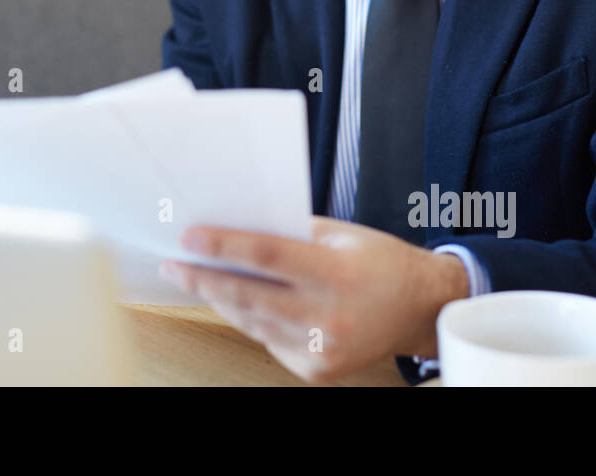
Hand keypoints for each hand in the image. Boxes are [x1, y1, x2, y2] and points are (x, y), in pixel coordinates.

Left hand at [159, 216, 468, 383]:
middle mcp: (329, 318)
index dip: (223, 246)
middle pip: (249, 296)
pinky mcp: (316, 370)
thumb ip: (291, 232)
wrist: (421, 310)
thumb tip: (236, 225)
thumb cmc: (383, 263)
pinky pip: (268, 340)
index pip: (267, 257)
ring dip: (218, 299)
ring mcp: (321, 350)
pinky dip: (248, 319)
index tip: (189, 236)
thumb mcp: (342, 234)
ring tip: (193, 278)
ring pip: (252, 322)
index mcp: (338, 275)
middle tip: (174, 263)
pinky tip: (231, 301)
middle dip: (204, 278)